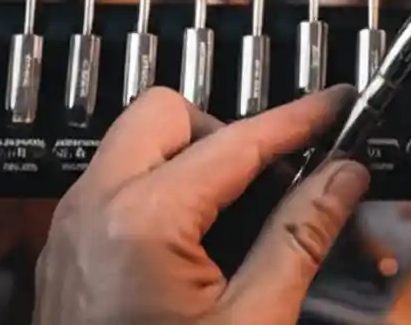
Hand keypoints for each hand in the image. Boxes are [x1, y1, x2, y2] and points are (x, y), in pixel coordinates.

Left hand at [35, 85, 369, 324]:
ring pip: (138, 147)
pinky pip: (119, 187)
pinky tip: (203, 246)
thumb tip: (342, 177)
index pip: (239, 140)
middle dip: (228, 132)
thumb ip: (302, 236)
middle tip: (276, 176)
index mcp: (141, 223)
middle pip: (167, 115)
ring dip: (196, 162)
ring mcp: (71, 232)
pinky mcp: (68, 256)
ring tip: (242, 220)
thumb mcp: (255, 321)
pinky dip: (166, 193)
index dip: (300, 120)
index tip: (337, 108)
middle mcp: (92, 212)